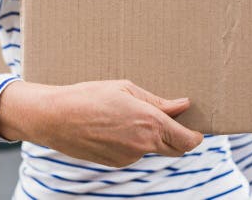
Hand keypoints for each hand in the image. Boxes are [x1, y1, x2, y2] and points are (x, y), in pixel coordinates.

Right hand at [0, 79, 202, 166]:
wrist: (56, 118)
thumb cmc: (89, 96)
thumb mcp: (125, 89)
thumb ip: (157, 101)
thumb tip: (182, 105)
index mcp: (149, 122)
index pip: (186, 140)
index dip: (195, 136)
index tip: (195, 129)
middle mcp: (143, 144)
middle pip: (175, 150)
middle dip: (178, 138)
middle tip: (170, 121)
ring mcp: (130, 157)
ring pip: (151, 149)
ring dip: (150, 138)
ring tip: (127, 117)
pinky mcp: (116, 163)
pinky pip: (133, 153)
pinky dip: (132, 143)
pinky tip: (114, 127)